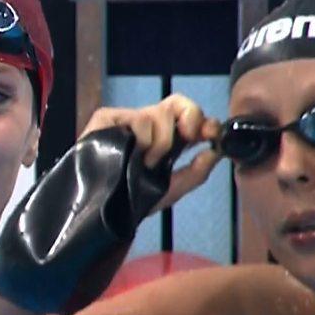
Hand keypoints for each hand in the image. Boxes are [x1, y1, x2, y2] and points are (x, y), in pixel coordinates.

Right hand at [80, 94, 222, 213]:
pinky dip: (144, 138)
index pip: (188, 115)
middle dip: (189, 118)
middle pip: (177, 103)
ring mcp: (126, 120)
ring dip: (161, 142)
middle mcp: (147, 125)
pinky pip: (138, 119)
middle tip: (188, 138)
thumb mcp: (169, 190)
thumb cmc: (129, 199)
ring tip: (146, 163)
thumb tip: (214, 153)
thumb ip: (195, 174)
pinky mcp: (107, 119)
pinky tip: (133, 154)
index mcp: (164, 137)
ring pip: (158, 114)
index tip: (211, 135)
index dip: (203, 120)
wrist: (100, 211)